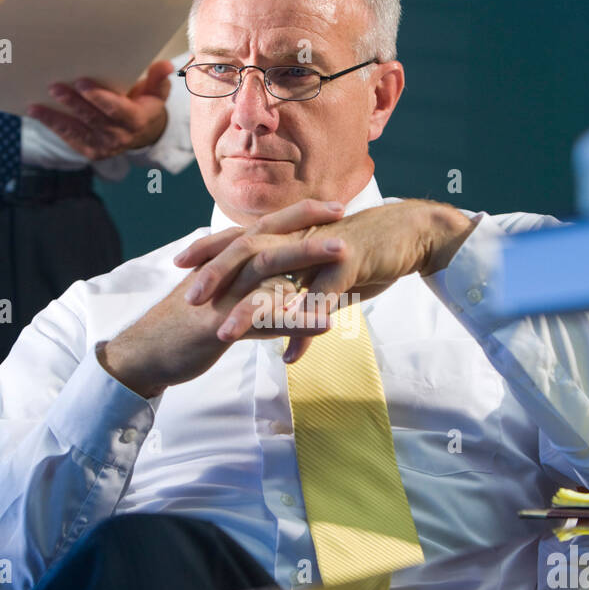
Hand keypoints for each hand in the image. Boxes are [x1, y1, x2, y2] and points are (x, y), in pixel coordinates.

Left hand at [27, 60, 171, 160]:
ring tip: (36, 106)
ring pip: (77, 132)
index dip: (99, 98)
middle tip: (54, 87)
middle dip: (74, 104)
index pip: (116, 110)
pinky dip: (53, 126)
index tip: (81, 83)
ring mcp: (104, 146)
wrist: (142, 132)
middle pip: (93, 119)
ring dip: (56, 119)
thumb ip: (158, 78)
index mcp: (137, 120)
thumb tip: (166, 65)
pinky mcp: (90, 151)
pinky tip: (37, 113)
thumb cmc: (145, 103)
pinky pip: (70, 139)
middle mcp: (120, 137)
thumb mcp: (156, 91)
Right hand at [100, 199, 351, 397]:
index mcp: (225, 260)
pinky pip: (266, 320)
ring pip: (269, 270)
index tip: (333, 205)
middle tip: (344, 214)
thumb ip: (244, 284)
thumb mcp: (215, 296)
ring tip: (345, 256)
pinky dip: (297, 320)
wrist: (144, 352)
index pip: (265, 227)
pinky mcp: (222, 325)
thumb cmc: (182, 326)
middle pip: (269, 238)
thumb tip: (278, 281)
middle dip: (308, 224)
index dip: (298, 214)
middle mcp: (225, 270)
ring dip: (308, 260)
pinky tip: (327, 323)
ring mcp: (223, 296)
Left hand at [176, 199, 474, 355]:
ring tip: (227, 334)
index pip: (240, 237)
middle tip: (190, 301)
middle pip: (248, 254)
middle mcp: (300, 239)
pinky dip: (304, 330)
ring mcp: (321, 252)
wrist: (411, 233)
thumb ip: (297, 282)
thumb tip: (276, 306)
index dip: (209, 249)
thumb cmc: (365, 250)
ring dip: (250, 310)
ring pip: (279, 280)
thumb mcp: (323, 265)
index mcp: (290, 234)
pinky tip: (290, 355)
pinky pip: (320, 302)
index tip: (178, 264)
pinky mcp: (347, 267)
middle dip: (216, 276)